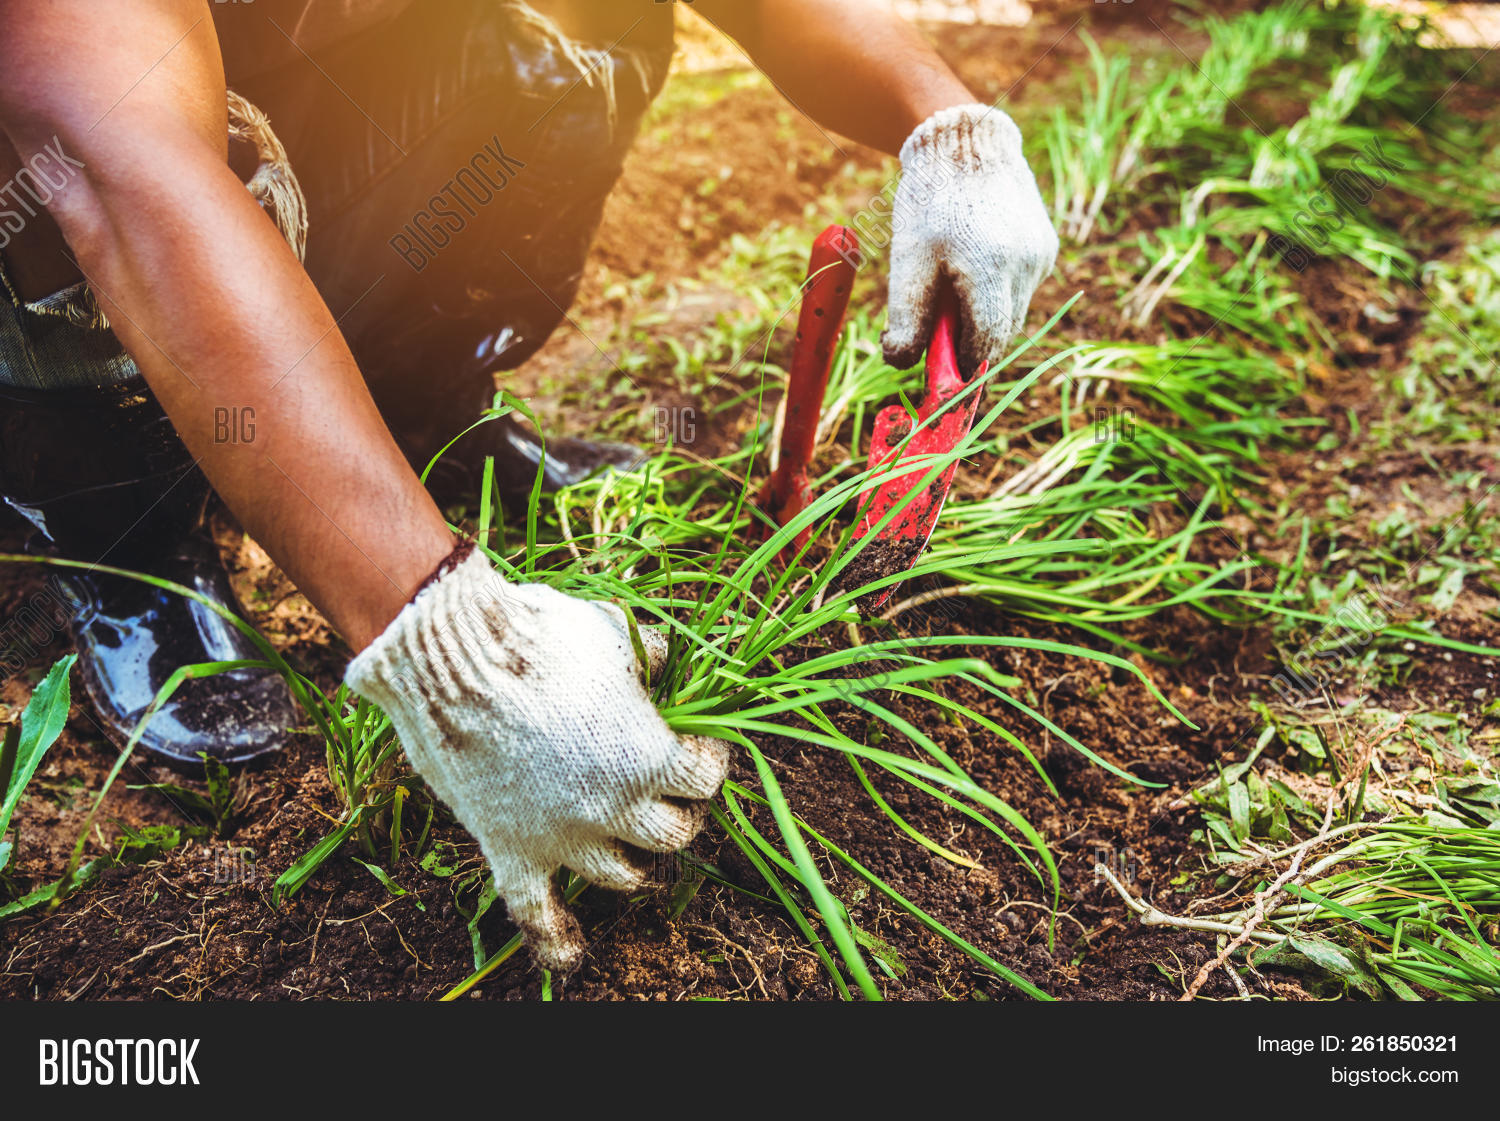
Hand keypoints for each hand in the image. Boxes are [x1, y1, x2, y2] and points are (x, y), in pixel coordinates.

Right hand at [346, 546, 728, 969]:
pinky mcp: (512, 851)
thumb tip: (658, 661)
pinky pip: (537, 914)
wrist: (452, 658)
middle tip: (665, 794)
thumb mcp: (610, 631)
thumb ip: (643, 655)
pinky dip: (556, 941)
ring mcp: (563, 838)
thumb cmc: (539, 636)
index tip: (697, 744)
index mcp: (647, 758)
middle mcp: (613, 809)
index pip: (703, 780)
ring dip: (634, 860)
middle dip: (676, 812)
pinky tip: (571, 957)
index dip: (706, 760)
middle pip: (672, 834)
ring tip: (628, 841)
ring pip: (622, 875)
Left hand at [882, 103, 1058, 372]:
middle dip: (968, 340)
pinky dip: (995, 291)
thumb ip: (906, 317)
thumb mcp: (908, 260)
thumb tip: (902, 366)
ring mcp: (1042, 256)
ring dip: (981, 314)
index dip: (961, 367)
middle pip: (1001, 333)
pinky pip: (1020, 288)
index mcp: (992, 269)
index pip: (986, 345)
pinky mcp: (1046, 248)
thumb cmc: (929, 203)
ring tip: (951, 281)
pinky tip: (973, 262)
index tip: (938, 377)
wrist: (965, 144)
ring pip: (1011, 312)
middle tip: (935, 329)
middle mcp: (1027, 265)